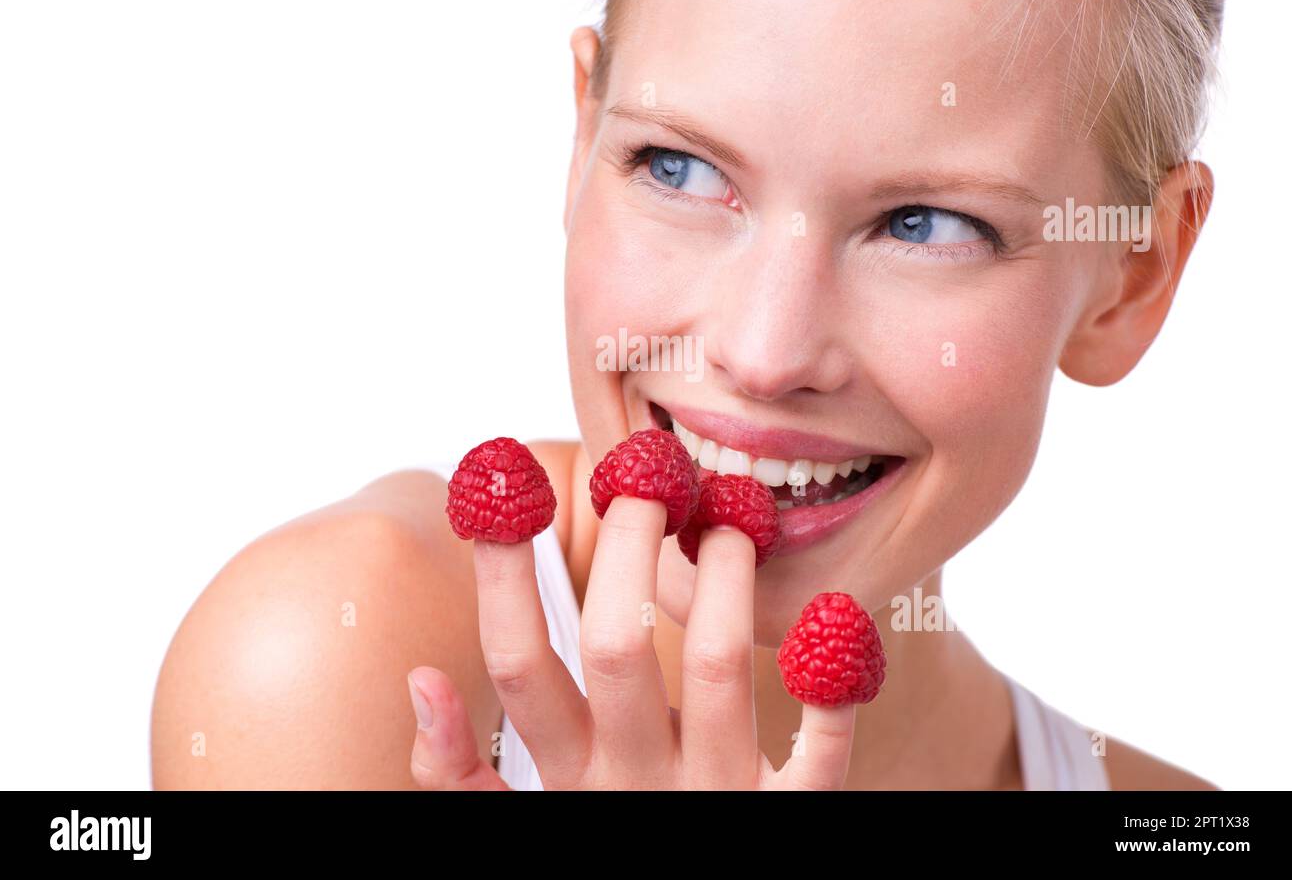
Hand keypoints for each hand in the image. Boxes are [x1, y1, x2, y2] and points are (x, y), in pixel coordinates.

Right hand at [407, 496, 855, 788]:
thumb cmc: (614, 842)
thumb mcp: (526, 823)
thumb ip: (460, 771)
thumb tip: (420, 678)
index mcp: (566, 779)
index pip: (516, 664)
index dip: (500, 575)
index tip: (498, 491)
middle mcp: (633, 786)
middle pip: (613, 650)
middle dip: (623, 552)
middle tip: (641, 483)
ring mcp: (713, 803)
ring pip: (717, 671)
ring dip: (721, 582)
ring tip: (728, 522)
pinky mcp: (786, 822)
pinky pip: (819, 757)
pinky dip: (834, 688)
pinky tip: (837, 619)